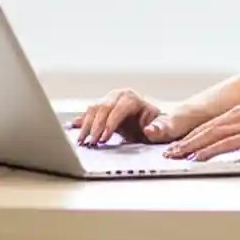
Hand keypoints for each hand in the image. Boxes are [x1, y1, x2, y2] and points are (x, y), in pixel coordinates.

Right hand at [71, 89, 186, 146]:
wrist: (158, 120)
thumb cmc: (162, 124)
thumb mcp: (166, 127)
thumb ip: (160, 129)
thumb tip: (149, 129)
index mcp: (132, 98)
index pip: (117, 109)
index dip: (110, 124)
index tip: (104, 138)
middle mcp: (118, 96)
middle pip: (102, 108)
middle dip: (95, 127)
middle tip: (91, 143)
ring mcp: (108, 101)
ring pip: (92, 110)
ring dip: (86, 126)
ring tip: (82, 141)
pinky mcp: (102, 109)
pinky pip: (89, 113)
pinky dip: (81, 121)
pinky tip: (73, 127)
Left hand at [163, 106, 239, 161]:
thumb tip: (229, 150)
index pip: (209, 125)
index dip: (191, 136)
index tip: (178, 145)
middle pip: (206, 128)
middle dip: (185, 141)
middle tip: (169, 152)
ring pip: (211, 135)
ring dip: (191, 147)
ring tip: (177, 157)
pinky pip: (225, 144)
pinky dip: (209, 152)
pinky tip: (198, 158)